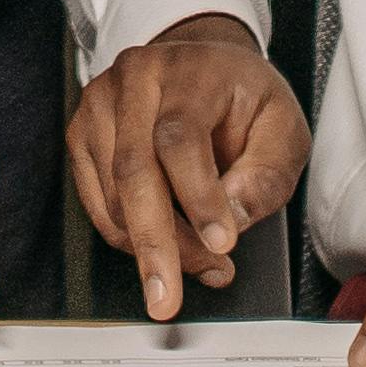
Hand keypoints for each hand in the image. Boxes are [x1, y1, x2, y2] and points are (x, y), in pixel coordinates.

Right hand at [67, 8, 307, 320]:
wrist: (205, 68)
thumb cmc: (245, 101)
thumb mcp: (283, 129)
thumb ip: (267, 174)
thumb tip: (233, 218)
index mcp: (188, 69)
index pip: (180, 137)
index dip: (199, 196)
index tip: (222, 244)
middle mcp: (135, 79)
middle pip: (133, 168)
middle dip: (155, 242)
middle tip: (168, 298)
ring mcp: (100, 105)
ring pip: (113, 194)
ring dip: (153, 246)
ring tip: (202, 267)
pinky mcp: (82, 135)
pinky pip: (97, 203)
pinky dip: (130, 237)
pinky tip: (169, 248)